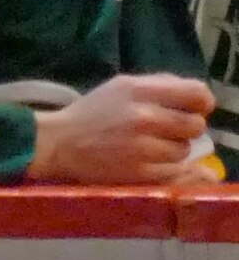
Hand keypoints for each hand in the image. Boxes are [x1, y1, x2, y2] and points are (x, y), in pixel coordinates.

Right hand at [29, 74, 217, 182]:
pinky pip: (173, 171)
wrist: (59, 143)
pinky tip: (146, 161)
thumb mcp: (120, 87)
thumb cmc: (92, 113)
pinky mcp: (141, 172)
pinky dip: (164, 167)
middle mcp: (144, 116)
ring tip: (151, 146)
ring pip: (184, 150)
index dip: (201, 102)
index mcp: (138, 90)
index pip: (196, 93)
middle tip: (169, 130)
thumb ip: (158, 86)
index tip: (194, 108)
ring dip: (173, 149)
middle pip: (195, 125)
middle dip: (186, 128)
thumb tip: (196, 94)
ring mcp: (143, 147)